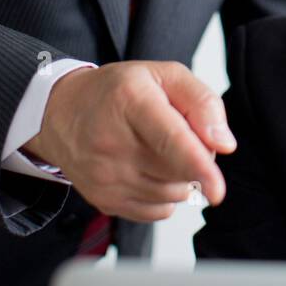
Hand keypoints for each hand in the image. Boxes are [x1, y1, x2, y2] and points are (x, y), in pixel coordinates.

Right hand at [21, 60, 235, 221]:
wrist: (62, 113)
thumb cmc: (117, 91)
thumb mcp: (164, 74)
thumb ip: (202, 101)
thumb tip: (224, 143)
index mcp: (131, 101)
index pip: (170, 140)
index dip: (198, 165)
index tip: (217, 188)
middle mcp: (112, 142)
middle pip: (179, 170)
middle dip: (196, 157)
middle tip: (178, 133)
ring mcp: (105, 177)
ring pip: (172, 194)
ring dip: (180, 177)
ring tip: (158, 149)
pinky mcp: (104, 201)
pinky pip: (157, 211)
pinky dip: (164, 194)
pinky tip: (147, 169)